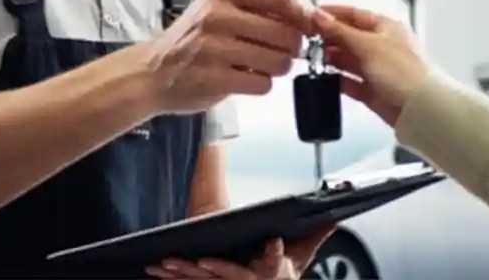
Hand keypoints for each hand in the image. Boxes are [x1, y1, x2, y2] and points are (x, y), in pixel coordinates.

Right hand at [140, 0, 311, 114]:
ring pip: (279, 61)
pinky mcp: (214, 79)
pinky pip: (263, 85)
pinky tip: (244, 79)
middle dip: (292, 48)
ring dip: (277, 68)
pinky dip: (261, 85)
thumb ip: (260, 8)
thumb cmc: (194, 39)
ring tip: (259, 66)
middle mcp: (218, 15)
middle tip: (280, 52)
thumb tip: (311, 15)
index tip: (311, 27)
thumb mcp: (219, 8)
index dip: (305, 16)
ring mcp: (214, 48)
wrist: (151, 73)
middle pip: (287, 34)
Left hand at [145, 225, 335, 279]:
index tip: (275, 242)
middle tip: (201, 261)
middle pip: (230, 276)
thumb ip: (315, 235)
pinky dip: (171, 276)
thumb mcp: (301, 256)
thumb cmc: (281, 274)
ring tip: (166, 263)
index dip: (274, 253)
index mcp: (271, 273)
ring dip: (183, 273)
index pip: (274, 262)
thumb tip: (333, 216)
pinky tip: (155, 267)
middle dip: (215, 269)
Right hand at [310, 5, 427, 125]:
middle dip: (328, 39)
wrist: (421, 108)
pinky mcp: (374, 91)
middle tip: (307, 40)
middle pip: (349, 38)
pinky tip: (326, 79)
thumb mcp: (368, 45)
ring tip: (313, 59)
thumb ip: (340, 31)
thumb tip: (320, 16)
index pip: (355, 15)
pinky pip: (351, 82)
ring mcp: (378, 69)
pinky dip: (338, 80)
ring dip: (331, 59)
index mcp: (386, 28)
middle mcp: (382, 47)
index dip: (333, 14)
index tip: (312, 16)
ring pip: (348, 60)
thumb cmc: (407, 73)